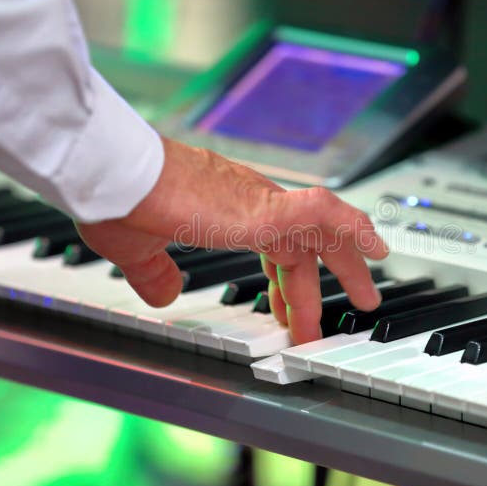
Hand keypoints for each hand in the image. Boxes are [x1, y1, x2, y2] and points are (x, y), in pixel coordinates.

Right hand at [76, 137, 387, 343]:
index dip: (288, 284)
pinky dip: (353, 226)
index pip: (274, 251)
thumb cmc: (120, 201)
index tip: (292, 313)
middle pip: (306, 243)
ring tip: (369, 294)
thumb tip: (165, 296)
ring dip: (349, 261)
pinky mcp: (261, 207)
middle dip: (326, 280)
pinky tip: (374, 247)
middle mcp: (250, 204)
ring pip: (324, 228)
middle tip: (346, 309)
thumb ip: (156, 275)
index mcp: (226, 214)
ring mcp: (259, 202)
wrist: (113, 172)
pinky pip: (324, 211)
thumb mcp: (139, 253)